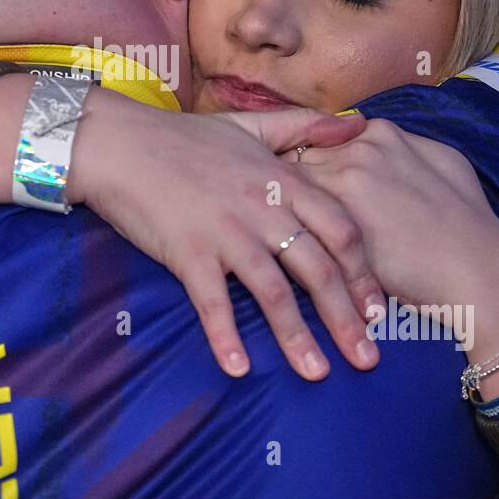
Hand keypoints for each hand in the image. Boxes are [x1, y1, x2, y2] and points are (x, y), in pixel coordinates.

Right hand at [71, 91, 382, 380]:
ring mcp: (225, 231)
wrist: (120, 143)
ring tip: (317, 373)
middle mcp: (261, 208)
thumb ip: (305, 126)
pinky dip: (225, 336)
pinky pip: (211, 301)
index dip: (363, 271)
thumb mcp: (252, 125)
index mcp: (281, 181)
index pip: (340, 230)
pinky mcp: (187, 251)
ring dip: (297, 336)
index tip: (379, 307)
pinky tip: (239, 369)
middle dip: (346, 317)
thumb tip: (358, 125)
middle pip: (317, 268)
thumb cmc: (184, 137)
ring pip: (272, 291)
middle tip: (367, 357)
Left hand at [285, 119, 498, 395]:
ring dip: (271, 209)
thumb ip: (403, 148)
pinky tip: (269, 253)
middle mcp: (357, 148)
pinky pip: (290, 220)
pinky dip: (276, 233)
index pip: (318, 138)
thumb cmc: (466, 224)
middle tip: (255, 207)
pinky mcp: (335, 220)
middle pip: (294, 157)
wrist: (478, 269)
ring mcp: (345, 180)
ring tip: (258, 232)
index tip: (286, 185)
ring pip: (286, 187)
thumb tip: (375, 141)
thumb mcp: (442, 163)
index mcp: (380, 133)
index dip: (300, 164)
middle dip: (276, 183)